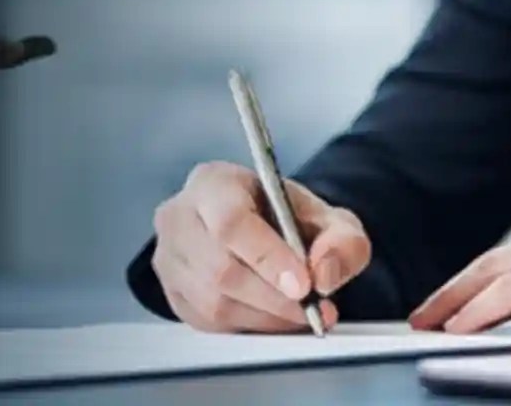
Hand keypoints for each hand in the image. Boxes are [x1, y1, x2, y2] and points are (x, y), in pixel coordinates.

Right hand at [151, 161, 371, 332]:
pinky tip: (274, 318)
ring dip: (265, 317)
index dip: (268, 257)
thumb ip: (340, 239)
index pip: (231, 222)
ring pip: (213, 302)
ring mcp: (170, 258)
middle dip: (273, 297)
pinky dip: (249, 327)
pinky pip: (208, 323)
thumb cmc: (284, 218)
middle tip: (313, 308)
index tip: (303, 284)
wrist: (258, 228)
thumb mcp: (326, 216)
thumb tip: (323, 274)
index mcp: (214, 183)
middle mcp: (180, 217)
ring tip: (300, 314)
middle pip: (220, 268)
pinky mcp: (173, 293)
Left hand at [408, 207, 510, 336]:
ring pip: (493, 277)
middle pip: (492, 262)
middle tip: (424, 314)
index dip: (477, 281)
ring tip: (429, 325)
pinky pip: (509, 297)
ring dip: (455, 303)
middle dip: (454, 290)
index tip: (453, 299)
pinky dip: (478, 313)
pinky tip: (459, 329)